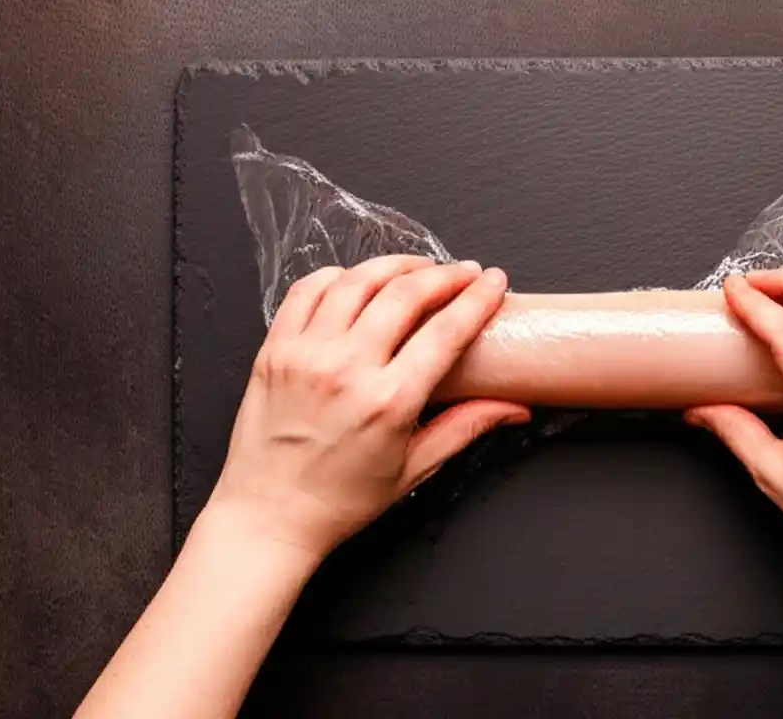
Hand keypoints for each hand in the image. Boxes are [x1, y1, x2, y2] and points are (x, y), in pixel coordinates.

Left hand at [205, 255, 530, 558]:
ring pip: (357, 282)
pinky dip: (339, 276)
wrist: (268, 517)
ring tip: (418, 269)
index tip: (493, 282)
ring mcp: (305, 355)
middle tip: (464, 273)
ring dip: (395, 266)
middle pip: (406, 294)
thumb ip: (466, 427)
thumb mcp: (414, 468)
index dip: (477, 299)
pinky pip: (307, 291)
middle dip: (445, 275)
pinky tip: (359, 281)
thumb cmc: (339, 501)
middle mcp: (345, 370)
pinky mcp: (274, 350)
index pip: (446, 331)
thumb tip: (514, 409)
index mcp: (388, 402)